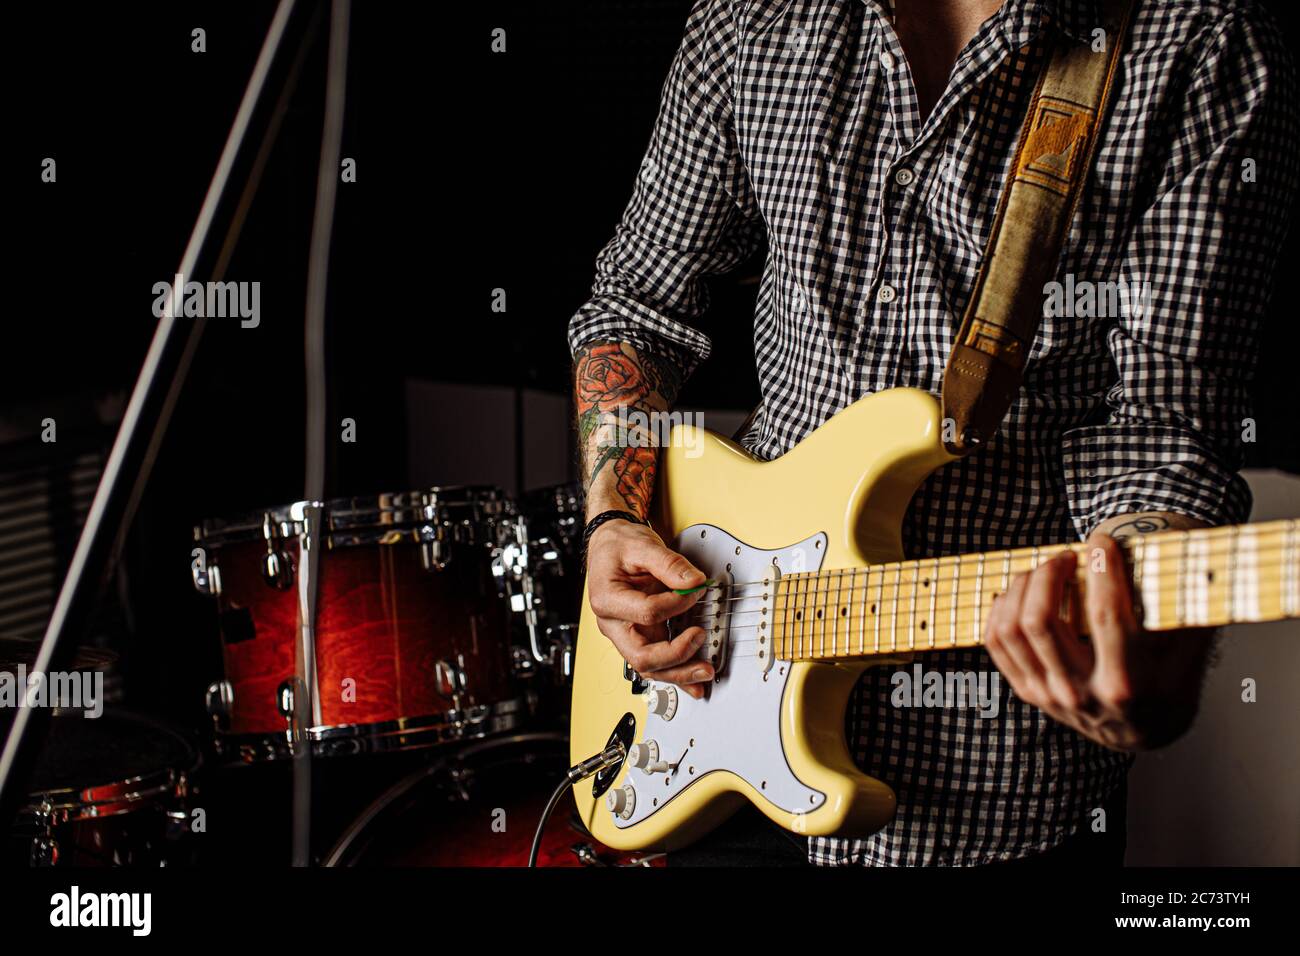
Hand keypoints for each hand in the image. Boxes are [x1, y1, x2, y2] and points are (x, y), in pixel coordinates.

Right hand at [585, 519, 713, 698]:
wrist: (610, 545)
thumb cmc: (619, 546)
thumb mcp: (642, 545)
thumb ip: (670, 564)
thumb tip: (694, 582)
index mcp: (607, 600)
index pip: (646, 613)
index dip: (677, 604)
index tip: (696, 590)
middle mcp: (613, 624)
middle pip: (642, 656)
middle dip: (676, 656)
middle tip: (702, 640)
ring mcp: (625, 634)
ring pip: (649, 667)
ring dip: (679, 673)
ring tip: (705, 672)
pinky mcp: (639, 636)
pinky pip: (656, 662)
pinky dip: (676, 673)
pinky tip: (693, 682)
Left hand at [983, 530, 1210, 750]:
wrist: (1144, 731)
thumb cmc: (1169, 681)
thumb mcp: (1189, 650)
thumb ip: (1184, 610)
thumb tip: (1191, 562)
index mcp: (1127, 684)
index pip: (1106, 617)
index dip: (1103, 570)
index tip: (1103, 540)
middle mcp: (1082, 694)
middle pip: (1040, 622)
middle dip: (1049, 574)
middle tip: (1066, 556)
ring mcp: (1050, 696)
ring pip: (1013, 629)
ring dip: (1023, 587)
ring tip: (1045, 570)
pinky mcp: (1029, 693)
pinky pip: (997, 643)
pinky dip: (1002, 609)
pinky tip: (1020, 591)